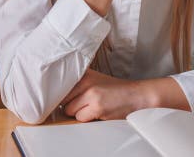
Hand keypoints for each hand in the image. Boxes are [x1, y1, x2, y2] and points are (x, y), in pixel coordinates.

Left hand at [60, 70, 189, 122]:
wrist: (137, 95)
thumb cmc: (115, 89)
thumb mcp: (95, 79)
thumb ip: (78, 83)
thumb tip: (56, 92)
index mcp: (83, 73)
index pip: (59, 86)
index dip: (58, 95)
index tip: (56, 98)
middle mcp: (85, 82)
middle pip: (63, 99)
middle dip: (70, 105)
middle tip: (83, 104)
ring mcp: (91, 94)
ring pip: (69, 110)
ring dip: (78, 113)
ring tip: (91, 108)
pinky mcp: (97, 107)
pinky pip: (80, 118)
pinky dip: (86, 119)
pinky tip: (97, 113)